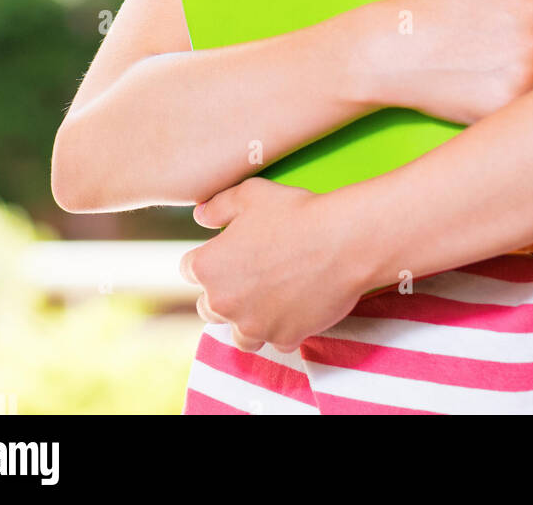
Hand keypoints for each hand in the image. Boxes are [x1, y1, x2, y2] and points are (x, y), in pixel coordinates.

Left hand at [179, 178, 365, 352]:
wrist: (343, 241)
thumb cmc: (296, 212)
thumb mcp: (251, 194)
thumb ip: (218, 206)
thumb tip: (200, 217)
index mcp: (208, 267)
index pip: (189, 269)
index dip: (209, 256)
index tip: (228, 252)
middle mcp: (223, 302)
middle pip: (208, 307)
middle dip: (224, 292)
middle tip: (250, 274)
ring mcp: (253, 325)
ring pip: (239, 332)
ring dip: (248, 318)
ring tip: (269, 297)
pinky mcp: (284, 338)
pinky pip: (276, 339)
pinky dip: (282, 327)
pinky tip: (295, 305)